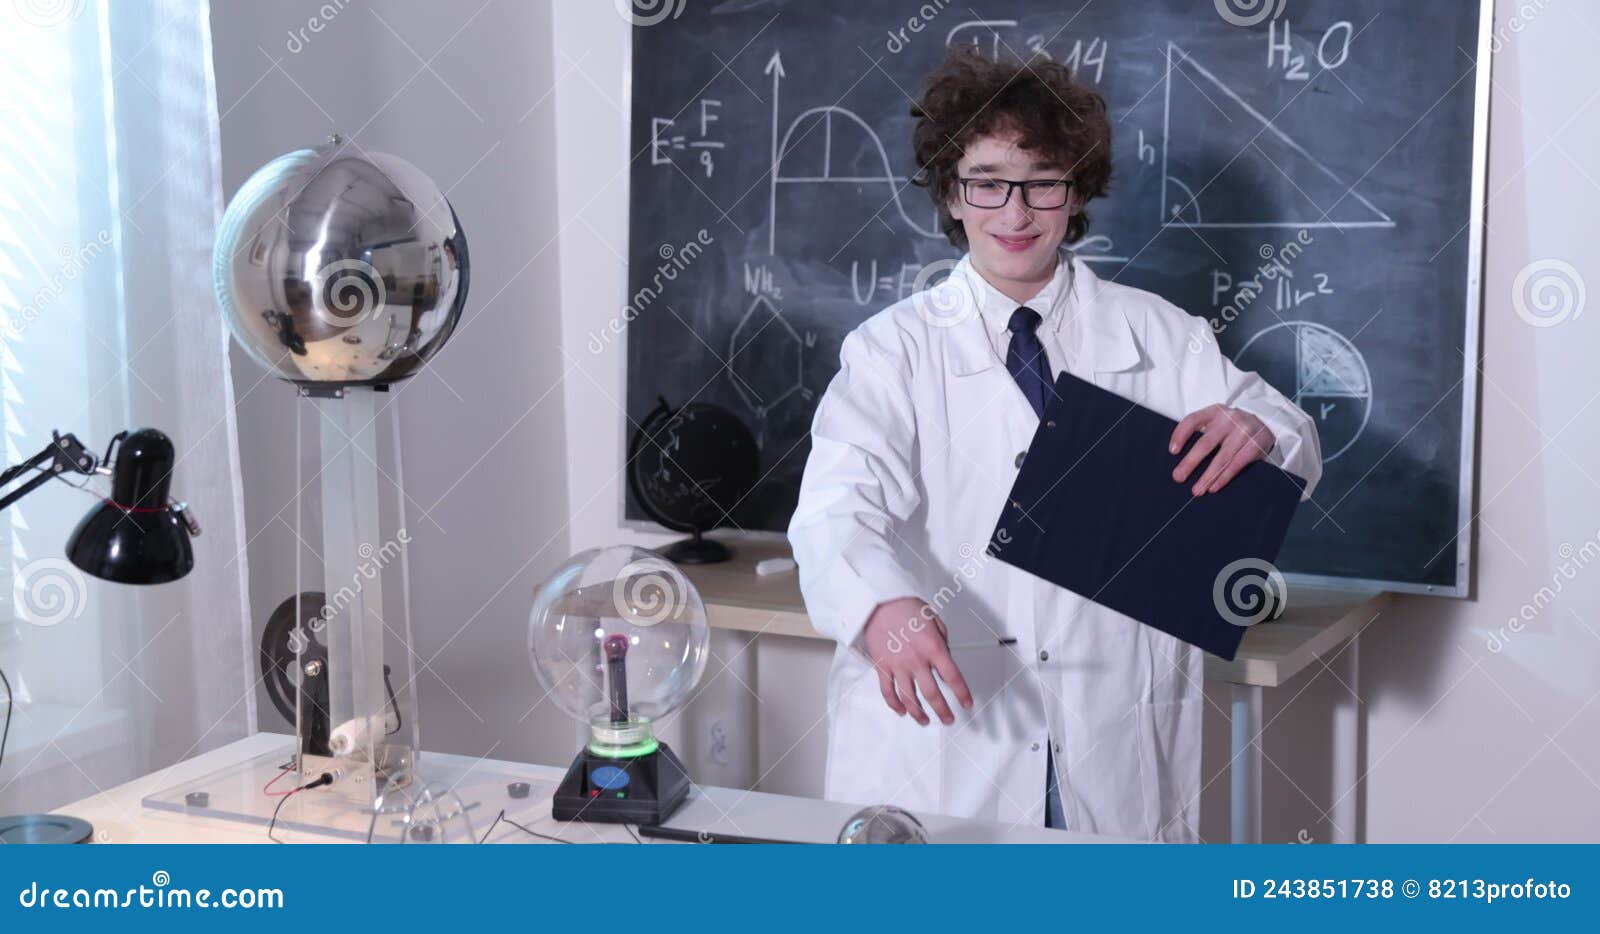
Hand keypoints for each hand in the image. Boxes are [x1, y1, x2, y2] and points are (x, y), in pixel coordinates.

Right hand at [862, 598, 972, 725]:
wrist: (878, 603)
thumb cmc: (905, 607)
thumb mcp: (934, 618)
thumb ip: (943, 639)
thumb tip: (946, 653)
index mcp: (933, 648)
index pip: (953, 677)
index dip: (962, 693)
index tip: (967, 703)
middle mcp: (916, 660)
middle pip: (932, 694)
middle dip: (942, 710)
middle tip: (948, 719)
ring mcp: (898, 666)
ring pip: (909, 698)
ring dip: (918, 713)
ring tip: (925, 720)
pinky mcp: (882, 667)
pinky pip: (888, 691)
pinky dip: (895, 704)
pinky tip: (901, 711)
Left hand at [1169, 404, 1276, 495]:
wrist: (1266, 424)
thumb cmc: (1232, 427)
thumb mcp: (1217, 421)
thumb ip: (1202, 431)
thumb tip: (1178, 456)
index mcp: (1214, 411)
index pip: (1192, 420)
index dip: (1180, 435)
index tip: (1172, 451)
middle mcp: (1229, 419)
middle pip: (1205, 443)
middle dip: (1190, 462)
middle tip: (1178, 477)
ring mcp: (1243, 432)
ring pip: (1221, 458)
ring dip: (1207, 476)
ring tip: (1197, 490)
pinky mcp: (1255, 445)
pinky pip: (1236, 464)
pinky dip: (1223, 477)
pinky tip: (1213, 487)